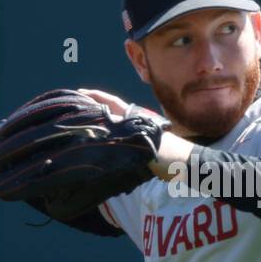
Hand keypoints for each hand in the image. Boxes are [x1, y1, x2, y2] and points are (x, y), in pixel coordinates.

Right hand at [74, 89, 189, 178]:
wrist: (189, 167)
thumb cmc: (171, 154)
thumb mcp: (146, 142)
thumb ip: (125, 134)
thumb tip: (103, 129)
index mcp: (136, 117)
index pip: (110, 102)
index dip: (94, 97)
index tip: (77, 94)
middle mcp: (135, 123)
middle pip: (109, 112)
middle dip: (91, 110)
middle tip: (71, 112)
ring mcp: (138, 135)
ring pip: (112, 126)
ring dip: (98, 124)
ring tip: (79, 128)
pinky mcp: (140, 148)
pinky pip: (118, 141)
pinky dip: (106, 140)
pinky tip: (97, 146)